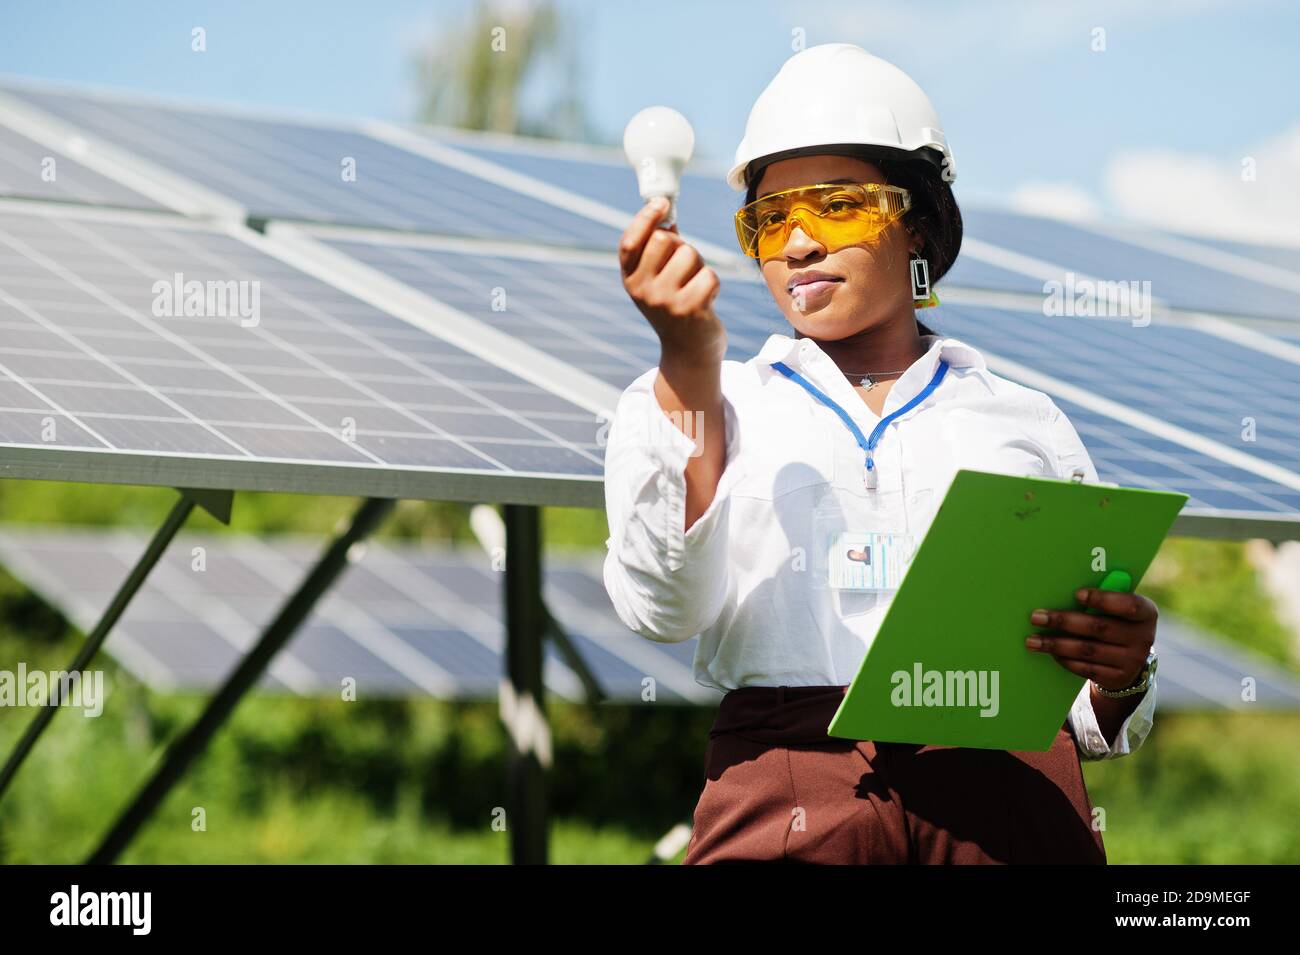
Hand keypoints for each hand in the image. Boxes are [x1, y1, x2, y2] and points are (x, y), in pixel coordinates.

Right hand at [619, 196, 725, 364]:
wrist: (688, 354)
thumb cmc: (675, 308)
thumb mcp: (657, 281)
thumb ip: (658, 250)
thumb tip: (665, 213)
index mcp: (631, 280)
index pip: (630, 242)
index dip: (645, 218)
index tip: (662, 203)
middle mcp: (642, 290)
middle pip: (665, 240)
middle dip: (683, 246)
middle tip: (686, 268)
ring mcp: (664, 301)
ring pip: (690, 255)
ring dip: (700, 266)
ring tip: (695, 287)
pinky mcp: (689, 310)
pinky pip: (709, 275)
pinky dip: (713, 284)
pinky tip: (706, 301)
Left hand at [1024, 587, 1157, 690]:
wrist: (1130, 659)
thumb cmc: (1116, 622)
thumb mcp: (1119, 609)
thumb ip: (1103, 600)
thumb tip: (1061, 590)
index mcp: (1146, 613)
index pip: (1128, 605)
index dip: (1103, 600)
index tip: (1076, 594)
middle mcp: (1143, 637)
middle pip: (1099, 628)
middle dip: (1063, 622)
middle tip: (1036, 617)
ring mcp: (1131, 661)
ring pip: (1088, 650)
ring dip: (1056, 644)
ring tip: (1032, 640)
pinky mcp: (1117, 678)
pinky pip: (1086, 668)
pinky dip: (1065, 659)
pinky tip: (1050, 652)